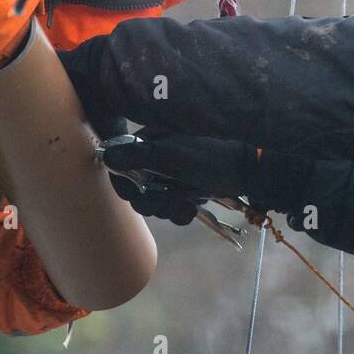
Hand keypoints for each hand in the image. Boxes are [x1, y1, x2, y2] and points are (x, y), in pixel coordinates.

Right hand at [102, 129, 259, 201]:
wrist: (247, 169)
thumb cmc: (210, 155)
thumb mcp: (172, 155)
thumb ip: (139, 155)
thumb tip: (106, 154)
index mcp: (150, 142)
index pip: (122, 165)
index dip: (126, 183)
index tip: (136, 193)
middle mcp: (157, 158)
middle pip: (137, 189)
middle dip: (153, 200)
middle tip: (170, 199)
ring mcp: (172, 175)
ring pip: (154, 202)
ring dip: (168, 208)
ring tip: (186, 203)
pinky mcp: (185, 190)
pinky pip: (171, 209)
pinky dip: (180, 212)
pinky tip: (192, 208)